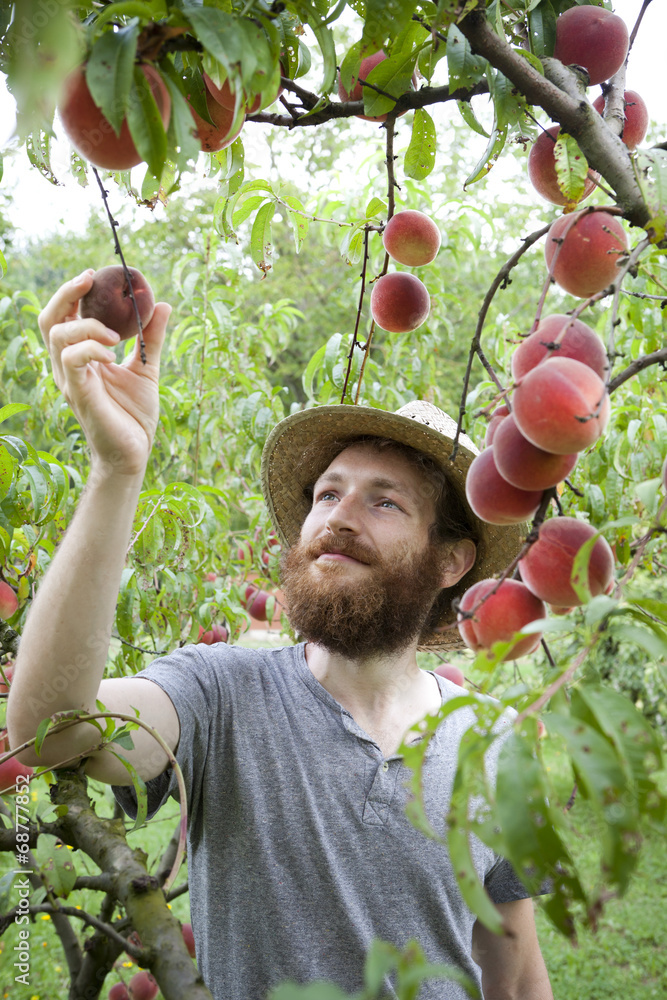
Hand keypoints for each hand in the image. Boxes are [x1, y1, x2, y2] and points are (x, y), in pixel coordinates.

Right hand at [39, 270, 170, 477]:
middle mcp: (68, 368)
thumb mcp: (147, 368)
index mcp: (80, 359)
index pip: (62, 318)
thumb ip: (151, 338)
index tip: (93, 276)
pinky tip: (113, 354)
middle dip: (66, 294)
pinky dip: (90, 348)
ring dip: (86, 325)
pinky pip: (72, 360)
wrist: (135, 453)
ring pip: (58, 336)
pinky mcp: (78, 395)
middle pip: (49, 320)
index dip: (71, 293)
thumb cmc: (135, 415)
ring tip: (115, 336)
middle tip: (90, 280)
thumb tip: (163, 305)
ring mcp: (70, 381)